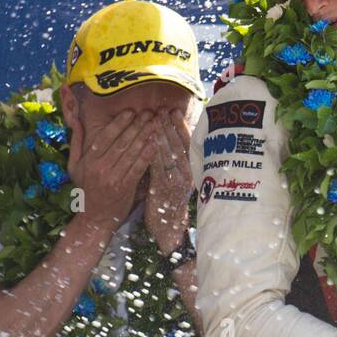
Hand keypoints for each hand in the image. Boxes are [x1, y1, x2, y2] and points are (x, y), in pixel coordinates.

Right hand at [67, 109, 156, 231]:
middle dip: (136, 126)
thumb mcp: (74, 166)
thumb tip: (77, 121)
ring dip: (144, 137)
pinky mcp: (125, 187)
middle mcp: (99, 168)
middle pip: (120, 142)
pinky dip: (147, 155)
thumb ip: (77, 143)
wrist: (94, 218)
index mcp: (88, 161)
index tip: (130, 112)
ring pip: (131, 153)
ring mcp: (113, 178)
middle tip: (148, 113)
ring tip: (154, 124)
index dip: (118, 123)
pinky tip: (155, 144)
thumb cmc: (86, 188)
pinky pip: (138, 168)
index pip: (104, 137)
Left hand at [146, 107, 193, 253]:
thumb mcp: (175, 178)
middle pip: (177, 144)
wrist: (169, 227)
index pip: (186, 143)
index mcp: (191, 169)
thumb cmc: (169, 200)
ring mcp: (176, 181)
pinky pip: (157, 166)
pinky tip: (145, 142)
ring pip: (168, 153)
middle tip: (162, 109)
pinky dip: (152, 153)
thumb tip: (165, 138)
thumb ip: (172, 160)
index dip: (180, 126)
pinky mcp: (163, 188)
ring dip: (159, 134)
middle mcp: (187, 173)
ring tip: (152, 119)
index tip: (173, 111)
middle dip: (169, 125)